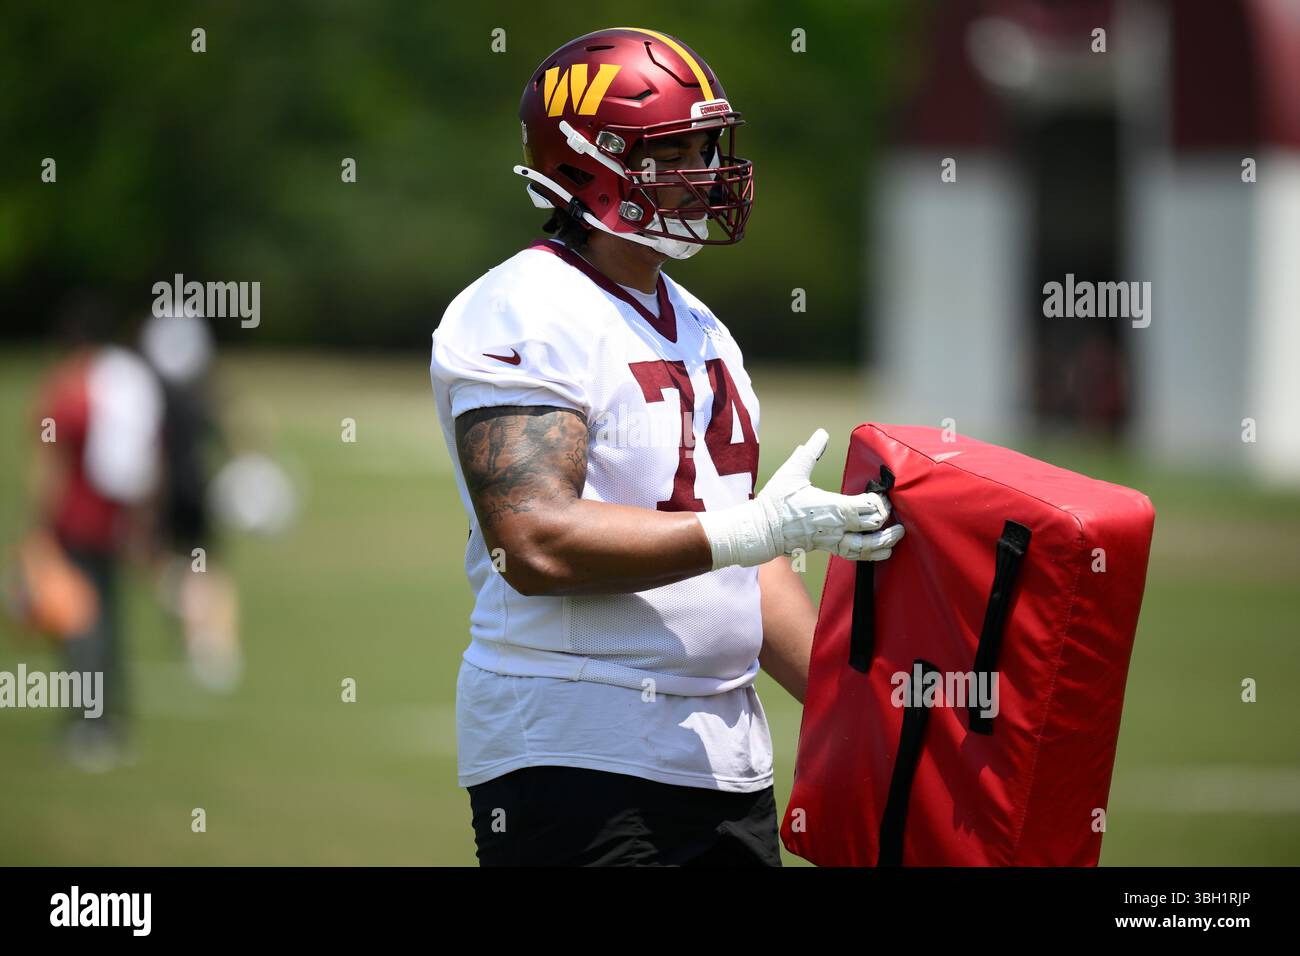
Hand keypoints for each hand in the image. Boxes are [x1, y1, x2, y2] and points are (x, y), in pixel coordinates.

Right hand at [696, 428, 904, 568]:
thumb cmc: (775, 503)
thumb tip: (822, 434)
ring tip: (896, 537)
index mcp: (831, 508)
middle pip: (871, 528)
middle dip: (886, 520)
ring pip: (865, 547)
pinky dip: (869, 554)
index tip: (883, 495)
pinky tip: (879, 552)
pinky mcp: (827, 548)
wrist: (760, 531)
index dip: (880, 503)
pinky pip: (853, 554)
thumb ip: (810, 452)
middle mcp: (835, 527)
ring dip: (883, 543)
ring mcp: (832, 540)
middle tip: (893, 512)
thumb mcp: (793, 472)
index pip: (866, 508)